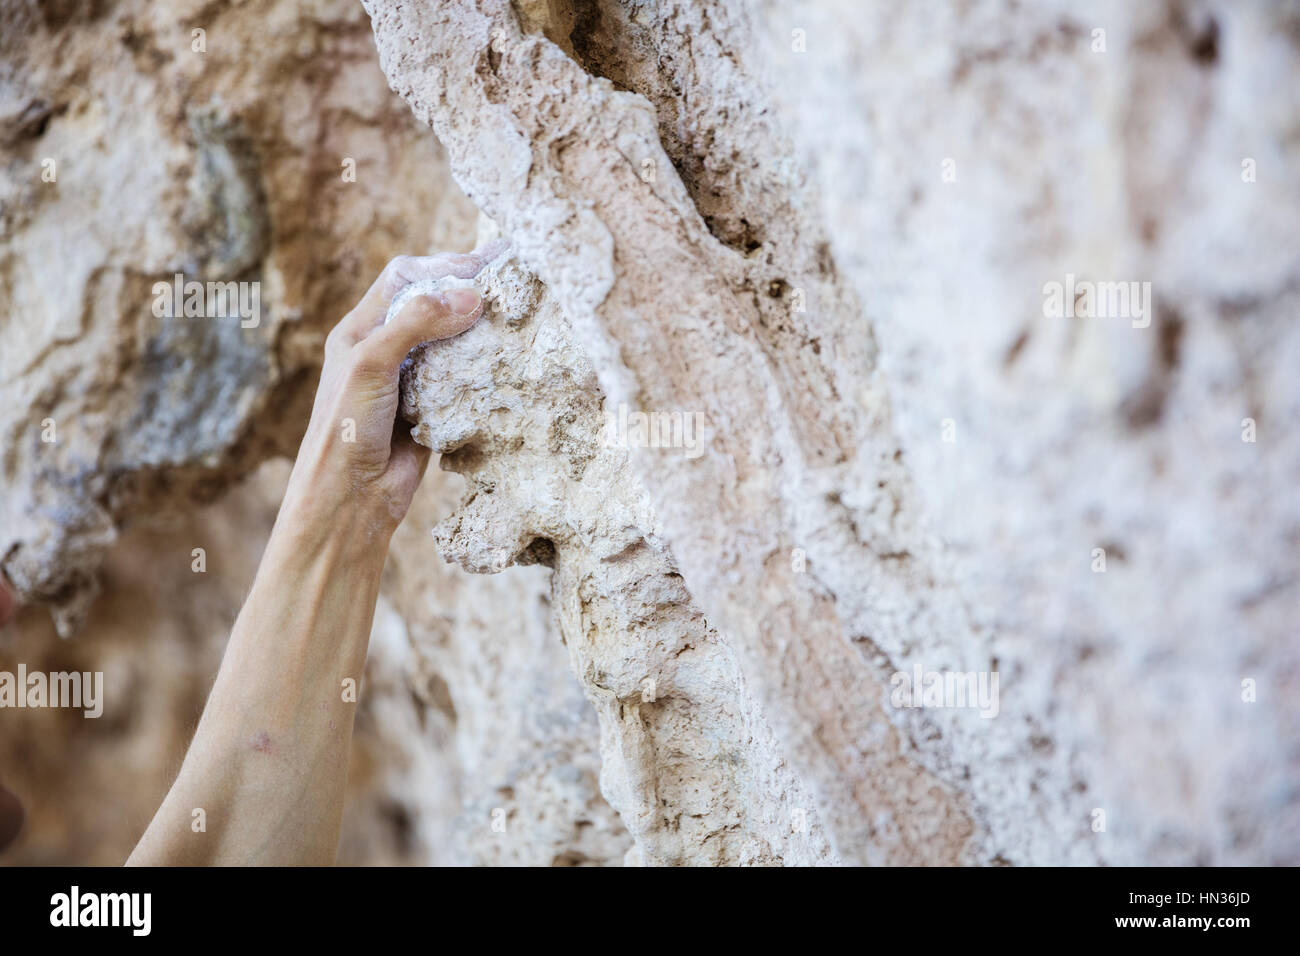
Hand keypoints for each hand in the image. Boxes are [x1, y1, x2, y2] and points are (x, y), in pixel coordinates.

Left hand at [283, 240, 504, 533]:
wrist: (350, 497)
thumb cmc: (346, 427)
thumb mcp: (372, 363)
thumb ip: (417, 323)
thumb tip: (472, 295)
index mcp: (360, 329)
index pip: (405, 278)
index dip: (443, 265)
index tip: (485, 264)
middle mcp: (384, 349)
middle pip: (431, 303)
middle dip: (466, 289)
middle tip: (509, 278)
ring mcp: (410, 379)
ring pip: (450, 339)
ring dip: (478, 326)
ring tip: (514, 312)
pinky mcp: (432, 408)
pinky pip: (461, 377)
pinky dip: (482, 365)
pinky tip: (504, 358)